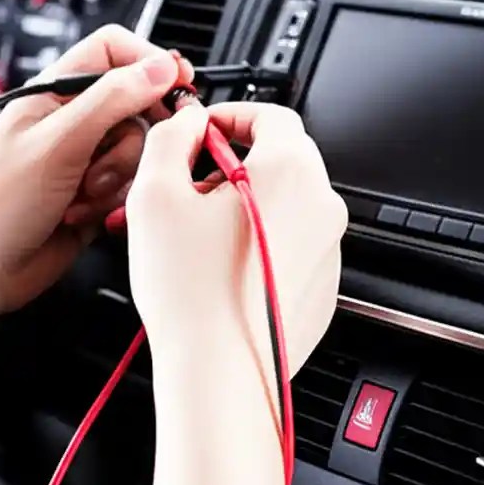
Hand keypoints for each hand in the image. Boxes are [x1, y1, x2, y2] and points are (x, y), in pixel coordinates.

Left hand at [0, 25, 192, 315]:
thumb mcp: (59, 142)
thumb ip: (113, 99)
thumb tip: (161, 66)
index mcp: (54, 93)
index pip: (114, 51)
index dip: (150, 62)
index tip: (177, 86)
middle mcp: (72, 121)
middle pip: (136, 106)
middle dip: (129, 139)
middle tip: (110, 159)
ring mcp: (83, 159)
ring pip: (137, 150)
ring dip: (115, 177)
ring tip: (80, 193)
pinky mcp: (93, 195)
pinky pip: (130, 186)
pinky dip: (112, 202)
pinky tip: (79, 213)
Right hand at [125, 102, 345, 377]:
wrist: (218, 371)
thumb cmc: (190, 292)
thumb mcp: (156, 195)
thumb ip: (171, 139)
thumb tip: (187, 122)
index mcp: (290, 171)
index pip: (270, 113)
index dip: (230, 114)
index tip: (202, 129)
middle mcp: (321, 206)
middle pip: (281, 159)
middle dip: (234, 162)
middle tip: (190, 185)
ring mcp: (328, 249)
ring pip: (286, 205)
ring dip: (245, 205)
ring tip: (197, 235)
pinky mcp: (322, 287)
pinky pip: (292, 247)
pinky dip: (261, 245)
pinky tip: (221, 268)